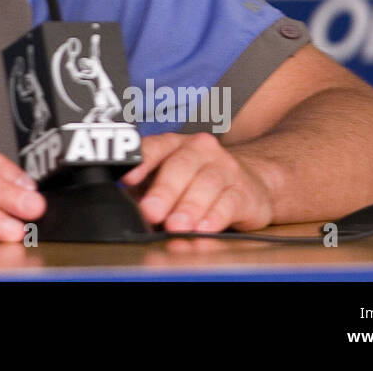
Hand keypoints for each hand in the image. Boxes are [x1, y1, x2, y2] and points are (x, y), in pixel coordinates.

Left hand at [120, 132, 273, 232]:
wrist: (251, 183)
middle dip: (164, 191)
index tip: (127, 179)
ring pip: (206, 184)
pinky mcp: (245, 191)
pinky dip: (214, 217)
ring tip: (176, 226)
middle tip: (151, 212)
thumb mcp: (168, 180)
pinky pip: (229, 203)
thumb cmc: (198, 181)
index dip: (140, 162)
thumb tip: (122, 207)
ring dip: (189, 207)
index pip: (154, 148)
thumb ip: (145, 191)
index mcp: (174, 144)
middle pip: (180, 166)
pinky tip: (204, 228)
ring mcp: (225, 168)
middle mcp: (200, 150)